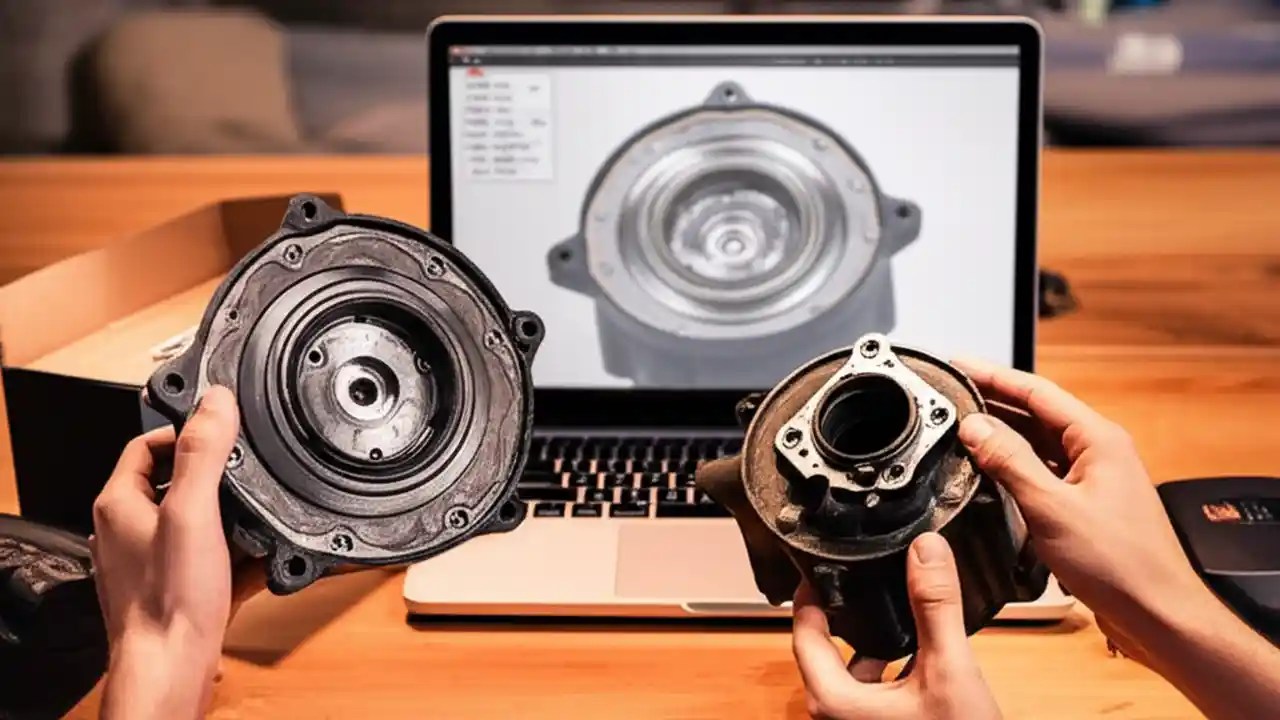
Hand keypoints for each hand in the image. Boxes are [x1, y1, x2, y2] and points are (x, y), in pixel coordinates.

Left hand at [90, 386, 258, 719]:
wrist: (172, 668)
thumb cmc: (169, 600)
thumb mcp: (194, 511)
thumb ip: (204, 452)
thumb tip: (215, 401)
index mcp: (120, 504)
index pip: (146, 444)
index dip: (184, 431)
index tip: (220, 430)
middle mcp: (130, 531)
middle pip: (179, 482)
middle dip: (221, 480)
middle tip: (248, 479)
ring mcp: (153, 561)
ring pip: (200, 522)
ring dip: (234, 520)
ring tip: (259, 522)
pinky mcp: (177, 588)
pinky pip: (214, 559)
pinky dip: (240, 556)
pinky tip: (264, 561)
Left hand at [792, 532, 1001, 719]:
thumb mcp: (950, 672)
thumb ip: (935, 607)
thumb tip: (925, 550)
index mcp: (832, 701)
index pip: (803, 632)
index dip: (810, 592)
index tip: (820, 564)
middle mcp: (835, 718)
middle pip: (826, 650)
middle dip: (848, 614)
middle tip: (865, 578)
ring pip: (851, 673)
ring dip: (871, 643)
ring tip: (896, 610)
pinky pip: (872, 693)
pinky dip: (887, 669)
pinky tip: (917, 656)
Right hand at [951, 358, 1207, 665]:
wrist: (1156, 612)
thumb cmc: (1120, 563)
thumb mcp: (1052, 508)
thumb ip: (1009, 463)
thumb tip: (974, 427)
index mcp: (1098, 439)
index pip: (1037, 391)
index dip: (993, 375)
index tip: (959, 365)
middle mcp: (1098, 451)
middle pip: (1036, 413)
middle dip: (992, 403)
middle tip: (950, 396)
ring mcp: (1093, 478)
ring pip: (1038, 444)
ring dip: (1001, 436)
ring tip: (959, 429)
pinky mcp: (1085, 504)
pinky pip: (1042, 471)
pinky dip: (1013, 466)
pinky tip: (988, 472)